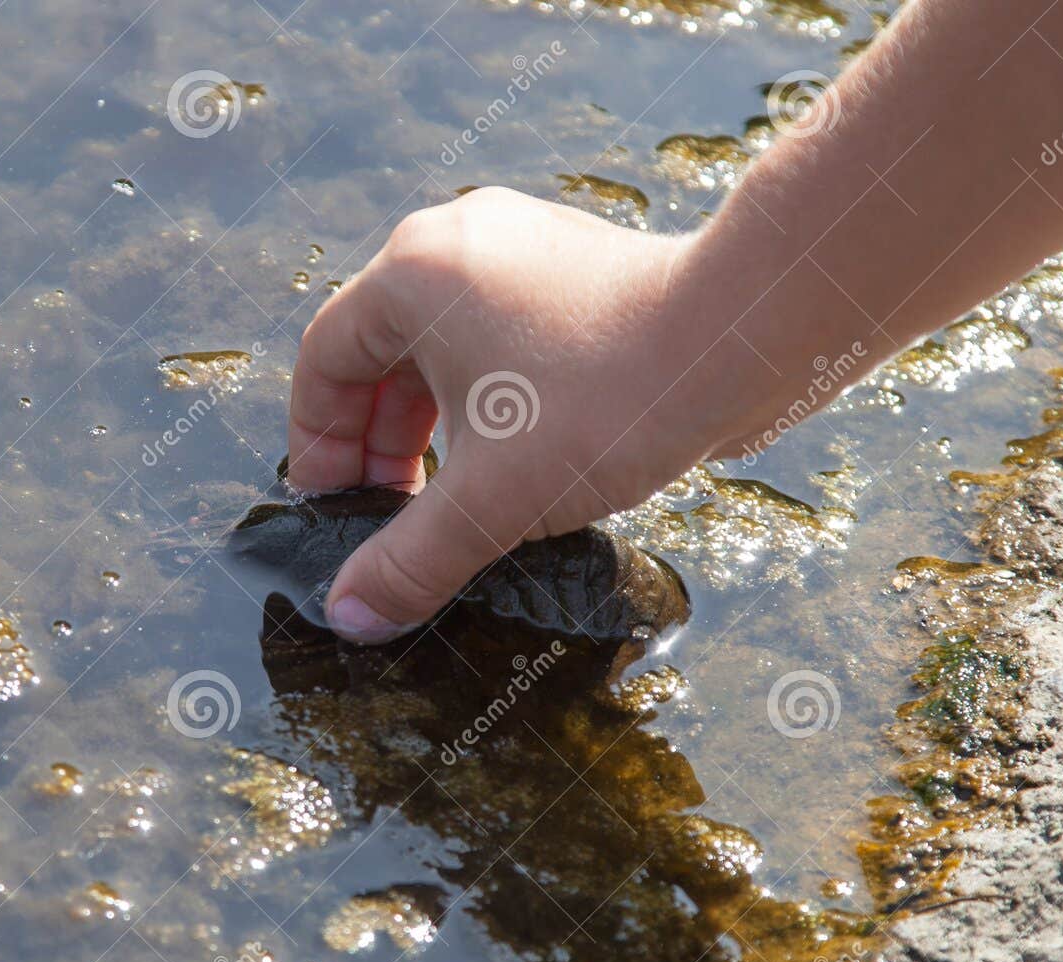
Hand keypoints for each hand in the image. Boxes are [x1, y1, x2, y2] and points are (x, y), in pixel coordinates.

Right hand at [287, 187, 737, 642]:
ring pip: (444, 351)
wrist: (744, 336)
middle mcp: (457, 244)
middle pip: (380, 354)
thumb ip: (409, 561)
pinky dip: (487, 402)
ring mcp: (522, 252)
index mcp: (411, 274)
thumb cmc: (605, 402)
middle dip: (378, 444)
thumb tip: (348, 615)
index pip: (324, 361)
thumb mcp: (489, 499)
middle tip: (388, 517)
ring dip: (433, 429)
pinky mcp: (574, 275)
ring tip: (447, 501)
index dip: (317, 444)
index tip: (334, 507)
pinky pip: (501, 342)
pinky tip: (510, 463)